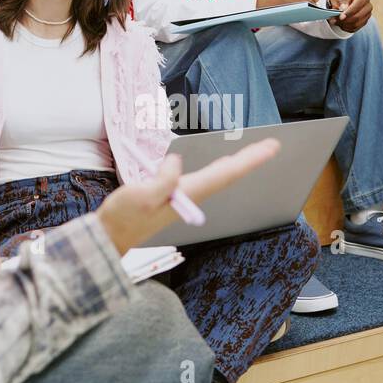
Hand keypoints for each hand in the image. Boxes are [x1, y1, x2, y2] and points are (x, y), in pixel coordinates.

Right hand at [96, 138, 280, 254]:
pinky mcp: (174, 196)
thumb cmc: (123, 218)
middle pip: (228, 174)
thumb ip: (162, 181)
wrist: (110, 237)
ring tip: (254, 153)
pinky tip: (223, 166)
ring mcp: (184, 196)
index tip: (271, 148)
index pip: (226, 173)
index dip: (249, 159)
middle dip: (250, 159)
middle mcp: (191, 195)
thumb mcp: (140, 196)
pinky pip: (205, 178)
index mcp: (188, 193)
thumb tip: (177, 161)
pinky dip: (220, 168)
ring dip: (238, 163)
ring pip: (218, 176)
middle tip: (272, 145)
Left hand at [328, 0, 371, 31]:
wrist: (343, 1)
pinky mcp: (363, 22)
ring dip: (344, 25)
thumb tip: (343, 9)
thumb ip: (340, 1)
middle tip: (334, 20)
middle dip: (345, 20)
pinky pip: (355, 28)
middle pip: (358, 17)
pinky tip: (340, 23)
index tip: (341, 17)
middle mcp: (367, 6)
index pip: (358, 5)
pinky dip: (346, 28)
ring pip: (356, 24)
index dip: (349, 12)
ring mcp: (367, 15)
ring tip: (335, 21)